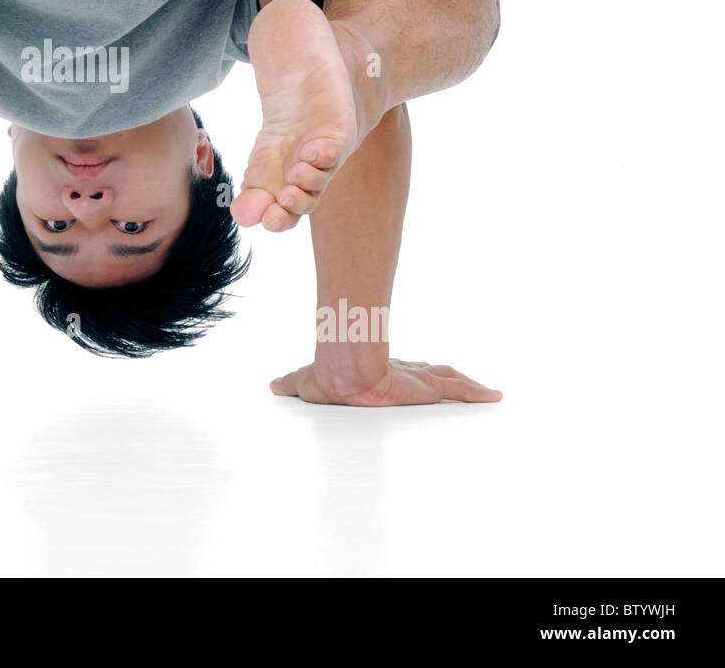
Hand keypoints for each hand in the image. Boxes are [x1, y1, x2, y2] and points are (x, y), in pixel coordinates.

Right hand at [271, 359, 501, 405]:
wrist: (343, 375)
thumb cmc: (328, 379)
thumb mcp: (306, 384)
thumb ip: (292, 383)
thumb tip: (273, 384)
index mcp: (377, 372)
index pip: (399, 371)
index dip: (410, 374)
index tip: (418, 377)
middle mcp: (401, 372)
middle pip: (429, 373)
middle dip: (442, 379)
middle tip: (460, 383)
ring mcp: (417, 379)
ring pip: (447, 379)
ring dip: (467, 386)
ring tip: (487, 393)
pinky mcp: (428, 388)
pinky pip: (458, 389)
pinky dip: (477, 392)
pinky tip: (494, 396)